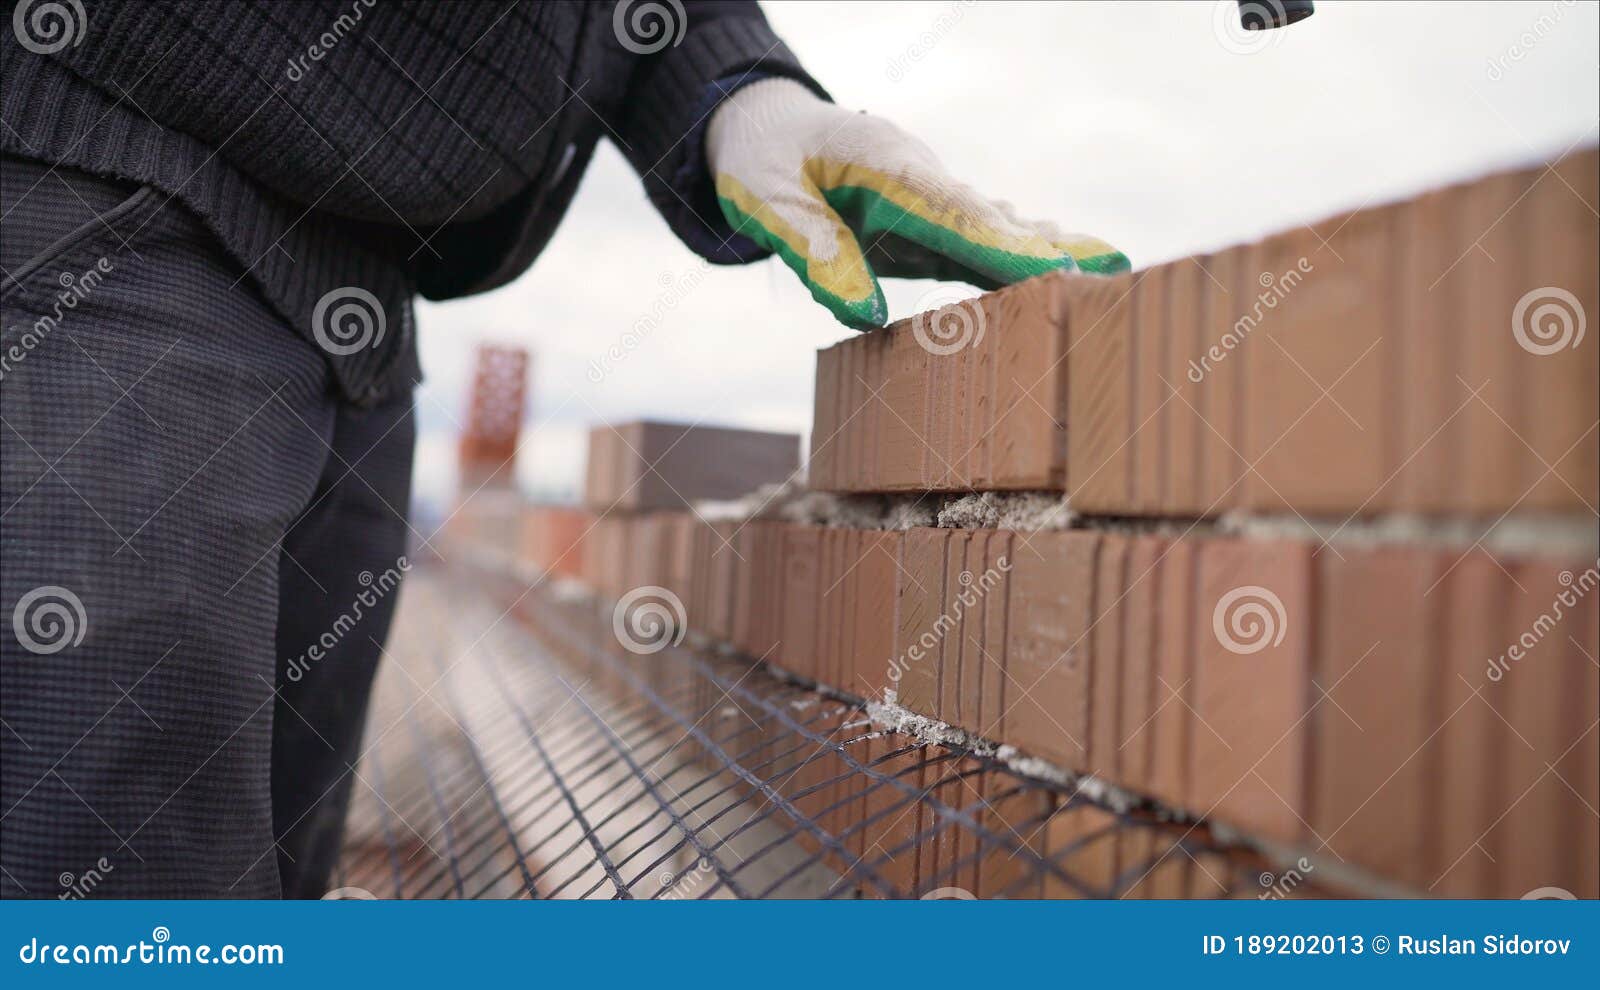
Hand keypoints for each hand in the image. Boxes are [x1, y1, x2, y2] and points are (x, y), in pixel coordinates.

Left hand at [706, 78, 1128, 329]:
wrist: (759, 123)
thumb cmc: (759, 162)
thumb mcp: (768, 204)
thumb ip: (814, 251)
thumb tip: (864, 312)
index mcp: (883, 163)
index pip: (952, 212)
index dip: (1003, 245)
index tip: (1052, 270)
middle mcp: (917, 173)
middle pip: (988, 218)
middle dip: (1046, 248)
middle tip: (1111, 270)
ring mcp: (924, 190)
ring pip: (991, 224)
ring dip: (1045, 248)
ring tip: (1107, 269)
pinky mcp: (922, 211)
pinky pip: (975, 232)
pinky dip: (1017, 246)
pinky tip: (1060, 261)